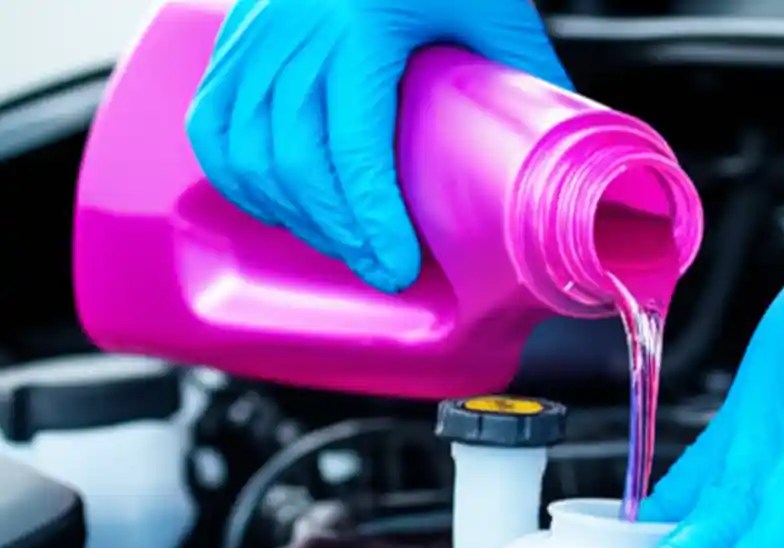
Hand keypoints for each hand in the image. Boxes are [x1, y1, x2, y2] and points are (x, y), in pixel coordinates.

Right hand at [185, 0, 571, 291]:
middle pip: (294, 161)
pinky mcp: (232, 35)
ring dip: (291, 214)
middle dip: (338, 232)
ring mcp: (253, 31)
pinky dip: (239, 178)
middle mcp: (293, 27)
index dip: (371, 219)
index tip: (397, 266)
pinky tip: (281, 207)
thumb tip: (554, 156)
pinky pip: (212, 124)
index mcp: (360, 24)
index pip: (352, 147)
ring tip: (341, 245)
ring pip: (245, 150)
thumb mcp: (493, 10)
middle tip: (380, 268)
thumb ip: (524, 76)